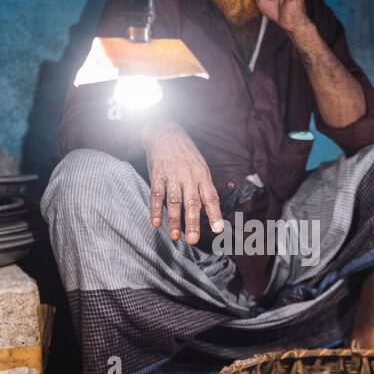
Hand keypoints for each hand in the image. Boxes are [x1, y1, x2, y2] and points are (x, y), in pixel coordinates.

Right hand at [143, 122, 223, 244]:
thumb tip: (208, 213)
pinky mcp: (157, 175)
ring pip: (174, 201)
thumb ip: (203, 189)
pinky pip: (156, 194)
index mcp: (203, 176)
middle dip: (193, 222)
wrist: (165, 133)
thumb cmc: (186, 155)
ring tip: (175, 236)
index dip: (215, 214)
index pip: (211, 197)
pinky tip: (156, 223)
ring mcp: (172, 175)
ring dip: (174, 220)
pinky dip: (155, 209)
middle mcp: (189, 176)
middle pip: (192, 202)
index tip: (218, 230)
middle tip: (193, 240)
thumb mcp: (200, 167)